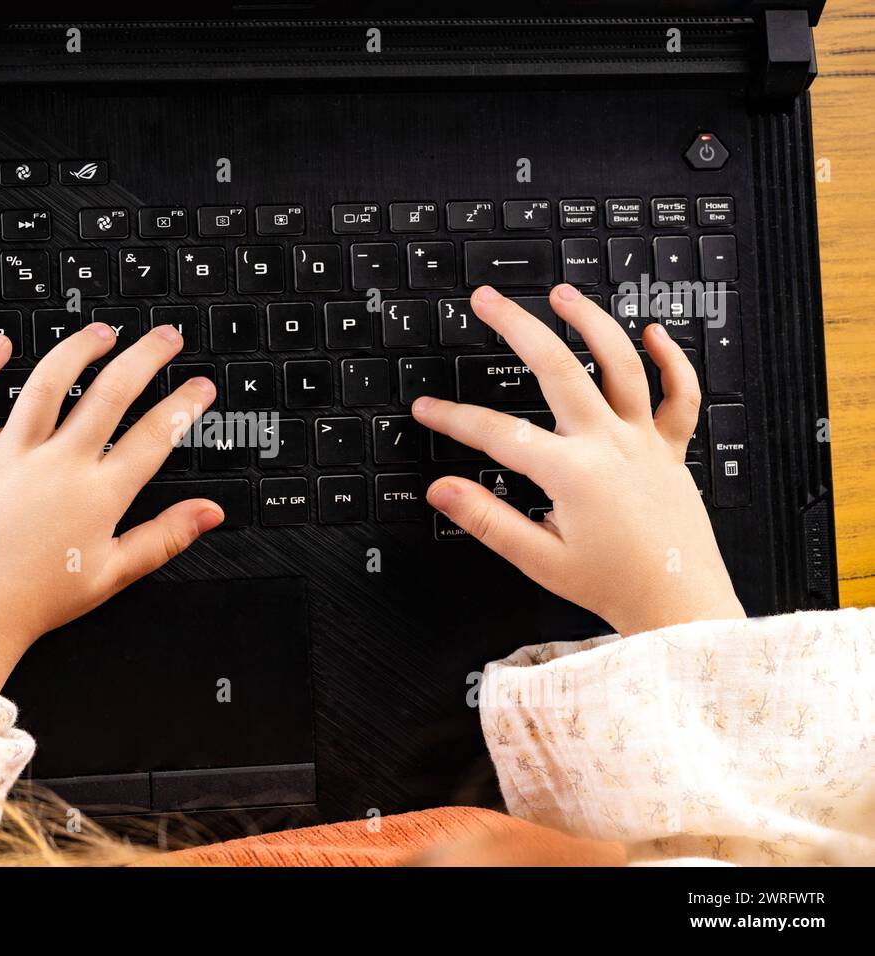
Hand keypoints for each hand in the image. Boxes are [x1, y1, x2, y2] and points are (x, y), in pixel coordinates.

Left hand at [0, 323, 222, 688]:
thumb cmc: (38, 598)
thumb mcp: (113, 574)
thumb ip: (165, 537)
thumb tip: (210, 513)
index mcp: (97, 496)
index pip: (154, 436)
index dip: (185, 404)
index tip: (200, 385)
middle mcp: (57, 466)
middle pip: (110, 393)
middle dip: (146, 357)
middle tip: (166, 337)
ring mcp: (12, 456)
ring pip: (47, 382)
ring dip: (78, 348)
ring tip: (102, 331)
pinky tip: (0, 345)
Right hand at [411, 284, 743, 635]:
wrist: (679, 603)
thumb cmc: (614, 585)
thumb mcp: (538, 559)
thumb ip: (487, 519)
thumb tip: (442, 489)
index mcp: (574, 473)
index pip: (499, 433)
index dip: (455, 418)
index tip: (427, 408)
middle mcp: (610, 445)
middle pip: (559, 368)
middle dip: (517, 327)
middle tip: (488, 300)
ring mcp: (643, 441)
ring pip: (620, 363)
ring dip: (590, 321)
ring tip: (561, 294)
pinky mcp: (670, 448)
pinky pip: (679, 394)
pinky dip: (671, 359)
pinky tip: (653, 332)